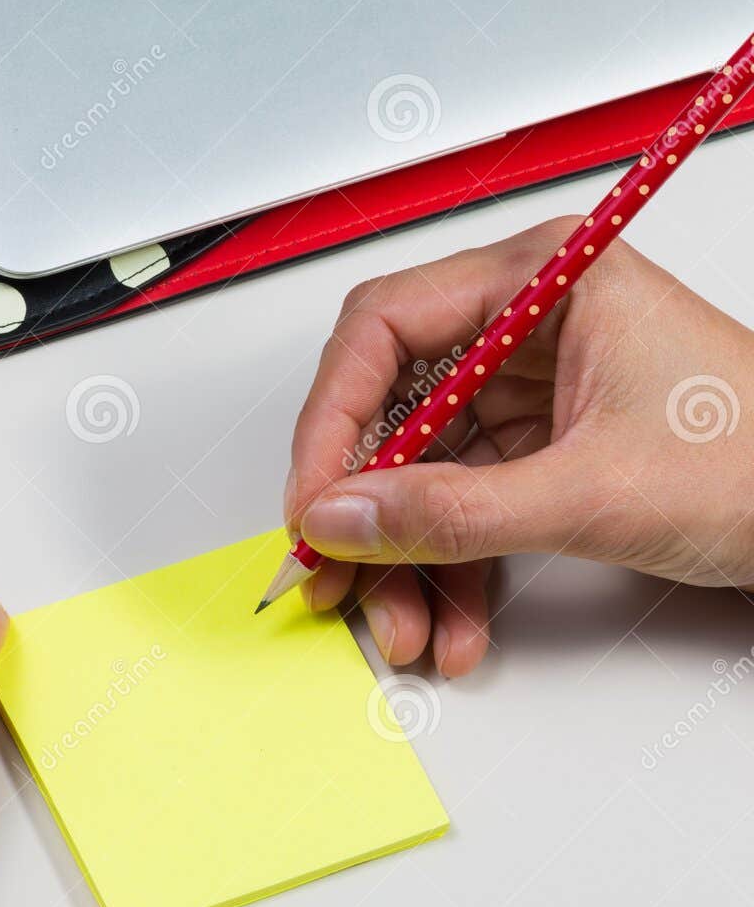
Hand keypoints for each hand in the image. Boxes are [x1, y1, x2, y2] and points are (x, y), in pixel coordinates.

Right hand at [284, 217, 753, 677]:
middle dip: (365, 510)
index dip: (330, 421)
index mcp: (543, 281)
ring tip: (404, 626)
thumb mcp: (594, 492)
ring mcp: (531, 389)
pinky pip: (462, 505)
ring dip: (405, 560)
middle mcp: (525, 325)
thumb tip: (341, 518)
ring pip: (421, 472)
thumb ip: (454, 511)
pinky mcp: (541, 447)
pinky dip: (450, 568)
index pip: (383, 329)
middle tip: (338, 577)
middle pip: (392, 410)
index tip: (313, 504)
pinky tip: (453, 622)